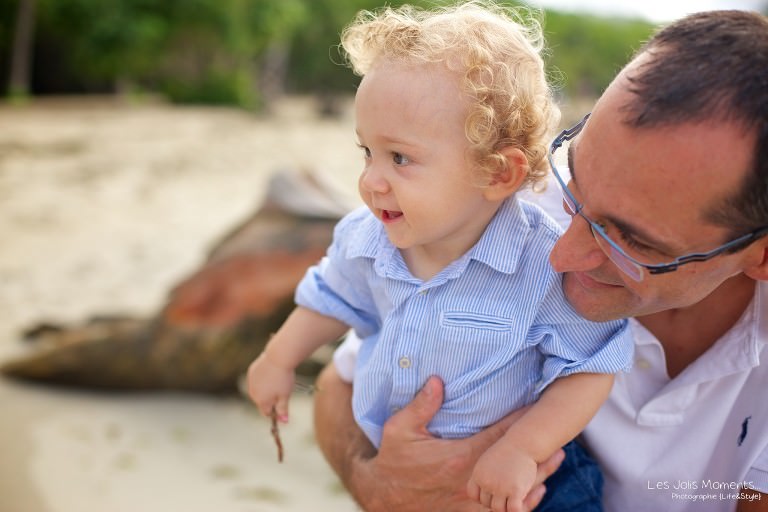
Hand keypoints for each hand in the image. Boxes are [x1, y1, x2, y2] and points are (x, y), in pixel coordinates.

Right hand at [246, 352, 293, 420]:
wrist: (278, 358)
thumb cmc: (283, 378)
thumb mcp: (285, 395)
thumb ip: (283, 410)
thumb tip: (284, 422)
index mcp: (261, 401)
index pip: (266, 412)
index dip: (275, 411)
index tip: (283, 405)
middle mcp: (253, 393)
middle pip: (262, 401)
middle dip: (271, 399)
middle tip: (282, 390)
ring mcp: (251, 382)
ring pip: (259, 390)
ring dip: (266, 389)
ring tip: (277, 380)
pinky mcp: (251, 371)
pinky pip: (257, 379)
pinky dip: (263, 379)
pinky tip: (271, 373)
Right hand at [348, 376, 563, 511]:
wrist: (383, 497)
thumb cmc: (394, 460)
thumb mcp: (399, 428)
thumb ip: (421, 405)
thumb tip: (437, 380)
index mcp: (459, 458)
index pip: (499, 437)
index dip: (521, 422)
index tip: (537, 407)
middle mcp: (470, 482)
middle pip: (514, 466)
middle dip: (539, 451)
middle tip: (562, 438)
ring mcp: (472, 502)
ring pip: (514, 491)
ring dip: (537, 477)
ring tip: (557, 461)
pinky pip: (503, 511)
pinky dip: (524, 502)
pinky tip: (537, 491)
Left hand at [468, 441, 537, 511]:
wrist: (523, 444)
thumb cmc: (507, 451)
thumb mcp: (488, 460)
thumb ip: (484, 474)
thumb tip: (484, 487)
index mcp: (478, 475)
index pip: (473, 495)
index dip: (482, 496)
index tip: (492, 492)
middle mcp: (486, 482)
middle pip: (486, 503)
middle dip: (495, 501)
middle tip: (506, 495)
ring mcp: (500, 488)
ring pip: (498, 509)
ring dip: (506, 507)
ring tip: (514, 499)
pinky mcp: (516, 491)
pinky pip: (513, 510)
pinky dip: (516, 509)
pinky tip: (521, 501)